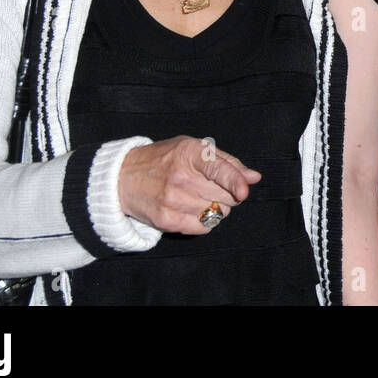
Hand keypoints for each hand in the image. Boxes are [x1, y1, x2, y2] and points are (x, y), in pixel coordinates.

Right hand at [118, 136, 260, 234]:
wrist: (122, 177)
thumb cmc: (164, 160)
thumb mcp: (193, 149)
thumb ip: (226, 163)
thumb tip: (254, 177)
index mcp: (190, 153)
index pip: (217, 168)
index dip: (234, 180)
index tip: (244, 191)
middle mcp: (180, 176)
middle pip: (226, 196)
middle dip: (228, 194)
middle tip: (211, 187)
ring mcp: (172, 200)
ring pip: (217, 213)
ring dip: (215, 208)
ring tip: (197, 197)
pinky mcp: (166, 220)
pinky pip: (203, 228)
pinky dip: (204, 221)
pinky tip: (190, 209)